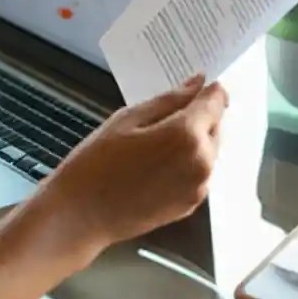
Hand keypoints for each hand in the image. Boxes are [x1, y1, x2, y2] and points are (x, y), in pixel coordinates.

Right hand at [34, 75, 227, 264]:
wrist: (81, 214)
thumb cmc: (95, 162)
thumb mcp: (127, 119)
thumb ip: (169, 100)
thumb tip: (198, 83)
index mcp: (187, 135)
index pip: (216, 101)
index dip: (208, 90)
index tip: (195, 85)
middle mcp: (203, 162)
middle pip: (215, 126)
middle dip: (198, 117)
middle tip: (162, 118)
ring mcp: (199, 187)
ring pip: (209, 151)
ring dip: (193, 141)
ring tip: (154, 144)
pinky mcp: (191, 205)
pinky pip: (198, 173)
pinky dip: (186, 164)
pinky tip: (155, 166)